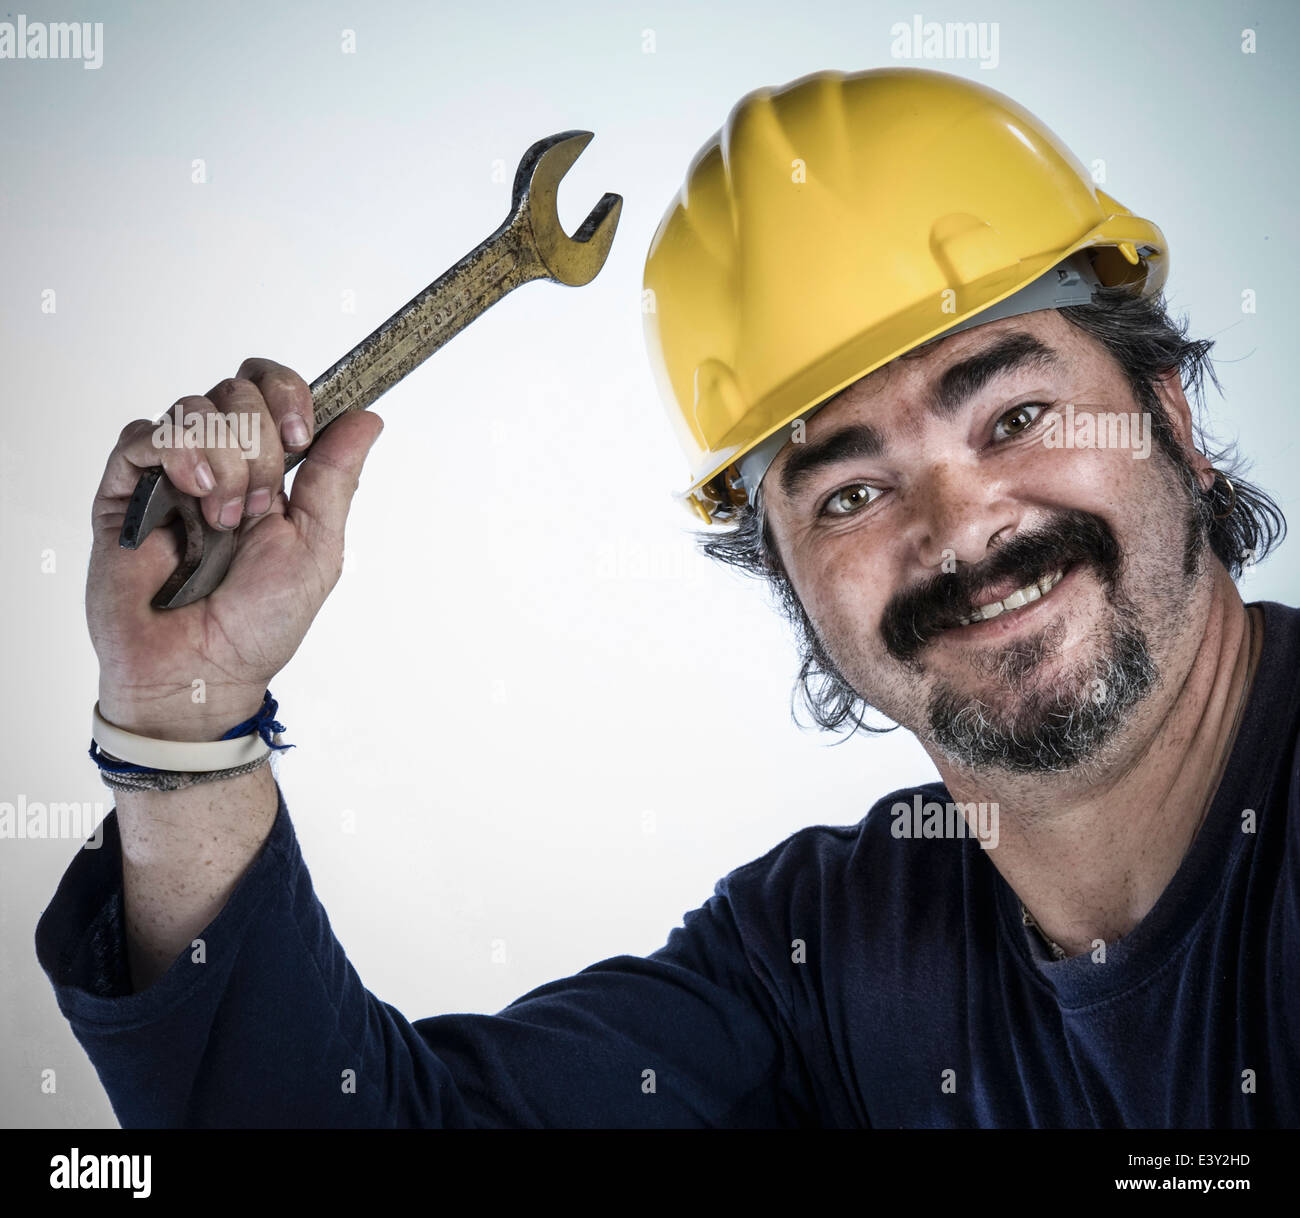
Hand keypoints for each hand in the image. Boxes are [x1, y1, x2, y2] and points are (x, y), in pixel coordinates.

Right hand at [87, 358, 382, 739]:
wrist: (200, 669)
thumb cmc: (258, 625)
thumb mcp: (317, 548)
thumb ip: (335, 478)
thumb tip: (366, 419)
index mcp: (270, 471)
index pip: (272, 388)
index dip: (287, 395)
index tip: (300, 437)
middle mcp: (221, 462)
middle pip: (236, 390)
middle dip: (259, 447)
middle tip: (258, 508)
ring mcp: (172, 473)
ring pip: (194, 408)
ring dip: (224, 464)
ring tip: (222, 521)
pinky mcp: (125, 490)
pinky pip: (143, 435)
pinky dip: (177, 455)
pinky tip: (193, 493)